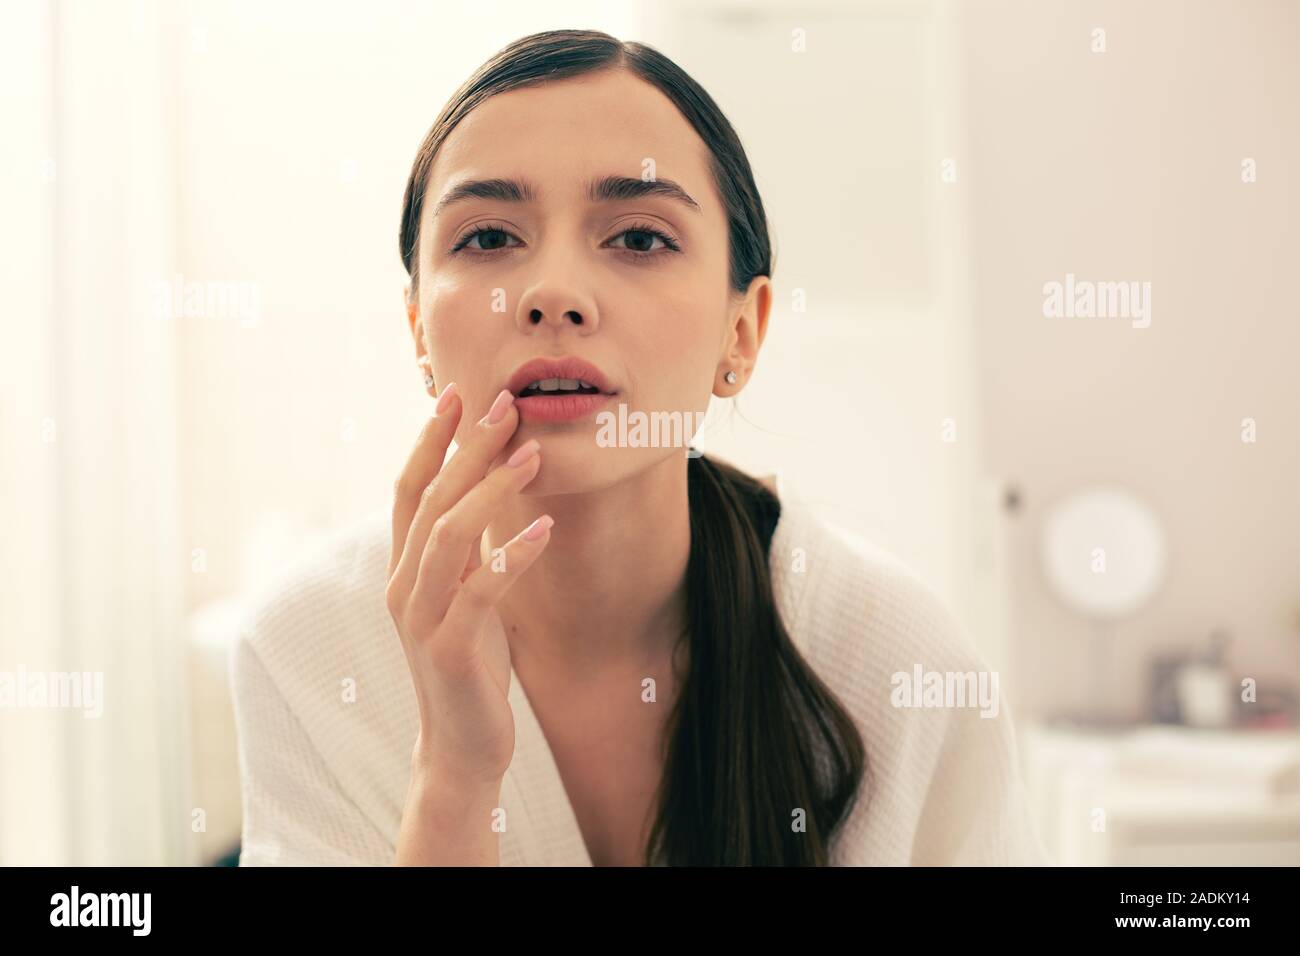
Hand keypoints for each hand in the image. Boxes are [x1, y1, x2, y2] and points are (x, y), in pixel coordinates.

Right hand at [387, 384, 551, 787]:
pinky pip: (481, 591)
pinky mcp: (451, 650)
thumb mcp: (465, 595)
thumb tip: (487, 491)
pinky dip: (512, 555)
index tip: (457, 395)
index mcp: (404, 568)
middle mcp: (402, 586)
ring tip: (533, 456)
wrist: (461, 745)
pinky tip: (544, 529)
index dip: (430, 441)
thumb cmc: (471, 663)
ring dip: (491, 491)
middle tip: (506, 407)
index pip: (409, 490)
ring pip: (448, 537)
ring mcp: (421, 619)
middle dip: (467, 450)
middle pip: (429, 501)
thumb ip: (467, 549)